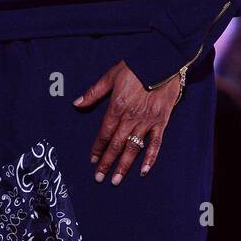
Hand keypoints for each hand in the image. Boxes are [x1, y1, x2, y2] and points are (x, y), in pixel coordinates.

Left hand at [73, 61, 183, 184]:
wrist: (163, 60)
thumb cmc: (136, 66)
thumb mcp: (111, 76)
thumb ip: (94, 92)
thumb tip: (77, 103)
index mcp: (117, 107)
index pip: (104, 133)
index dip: (97, 148)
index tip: (92, 160)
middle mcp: (131, 118)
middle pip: (116, 144)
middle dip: (106, 162)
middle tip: (99, 178)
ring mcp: (147, 121)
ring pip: (133, 148)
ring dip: (124, 165)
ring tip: (116, 180)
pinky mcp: (162, 121)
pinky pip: (155, 143)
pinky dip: (150, 158)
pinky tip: (144, 171)